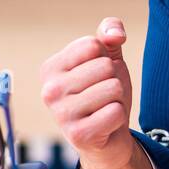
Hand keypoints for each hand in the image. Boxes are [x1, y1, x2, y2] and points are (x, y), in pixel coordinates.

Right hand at [40, 17, 136, 168]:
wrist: (108, 136)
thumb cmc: (104, 92)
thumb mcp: (108, 57)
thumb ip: (110, 33)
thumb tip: (115, 34)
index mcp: (51, 68)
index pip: (93, 44)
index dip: (106, 58)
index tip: (96, 75)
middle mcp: (49, 90)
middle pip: (106, 66)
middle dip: (114, 79)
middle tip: (103, 95)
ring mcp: (61, 114)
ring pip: (114, 88)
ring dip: (118, 98)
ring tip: (104, 108)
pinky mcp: (78, 134)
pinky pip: (116, 112)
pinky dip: (119, 116)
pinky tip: (106, 124)